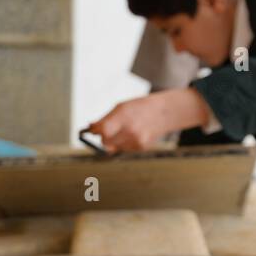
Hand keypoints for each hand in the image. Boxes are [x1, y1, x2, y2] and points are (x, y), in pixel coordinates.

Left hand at [89, 89, 209, 152]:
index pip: (102, 130)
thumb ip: (106, 119)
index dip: (95, 131)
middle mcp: (130, 130)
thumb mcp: (121, 107)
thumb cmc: (139, 107)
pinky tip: (133, 134)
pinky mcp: (141, 147)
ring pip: (114, 147)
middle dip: (103, 138)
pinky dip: (124, 143)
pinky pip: (124, 148)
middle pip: (106, 142)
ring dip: (113, 141)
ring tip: (124, 130)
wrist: (164, 113)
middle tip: (105, 132)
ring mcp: (137, 140)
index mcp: (124, 116)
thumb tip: (90, 128)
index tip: (92, 130)